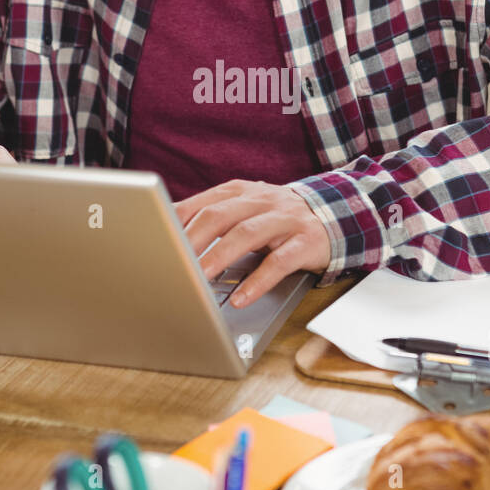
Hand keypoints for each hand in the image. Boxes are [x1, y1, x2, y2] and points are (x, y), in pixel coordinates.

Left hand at [174, 179, 330, 306]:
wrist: (335, 212)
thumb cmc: (277, 217)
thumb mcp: (244, 209)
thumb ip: (210, 216)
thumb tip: (166, 228)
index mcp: (240, 192)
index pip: (203, 203)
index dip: (177, 221)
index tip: (154, 241)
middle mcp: (260, 200)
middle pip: (220, 215)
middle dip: (193, 239)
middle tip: (171, 262)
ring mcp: (284, 220)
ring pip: (247, 234)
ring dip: (220, 256)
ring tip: (199, 278)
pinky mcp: (305, 242)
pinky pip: (280, 261)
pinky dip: (259, 280)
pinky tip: (241, 297)